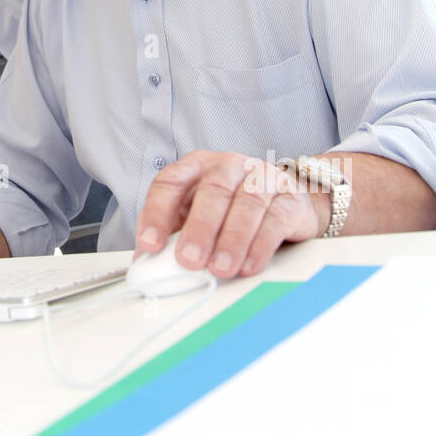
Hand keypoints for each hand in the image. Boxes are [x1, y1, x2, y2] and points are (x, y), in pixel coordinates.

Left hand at [135, 151, 328, 277]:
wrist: (287, 203)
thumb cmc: (233, 210)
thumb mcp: (198, 216)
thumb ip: (173, 236)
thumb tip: (146, 265)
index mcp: (197, 166)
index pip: (170, 182)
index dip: (157, 212)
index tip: (150, 244)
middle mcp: (228, 166)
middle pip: (213, 191)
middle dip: (199, 228)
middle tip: (189, 260)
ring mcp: (262, 178)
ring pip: (247, 203)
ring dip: (232, 239)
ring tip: (220, 268)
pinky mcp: (289, 198)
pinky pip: (275, 219)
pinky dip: (260, 245)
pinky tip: (249, 265)